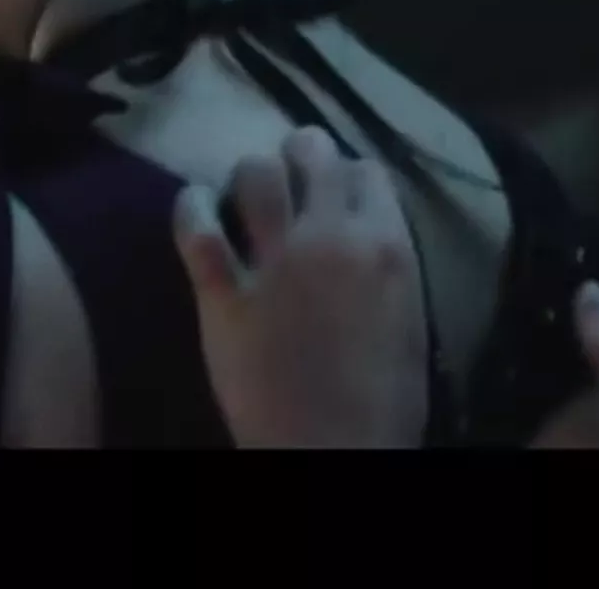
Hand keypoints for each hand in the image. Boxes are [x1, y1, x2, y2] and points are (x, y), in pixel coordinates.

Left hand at [174, 126, 429, 447]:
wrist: (333, 447)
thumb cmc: (385, 398)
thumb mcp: (408, 318)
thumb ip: (387, 266)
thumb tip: (369, 241)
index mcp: (385, 245)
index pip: (367, 172)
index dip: (350, 173)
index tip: (341, 185)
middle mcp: (330, 237)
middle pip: (311, 153)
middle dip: (300, 152)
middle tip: (291, 166)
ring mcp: (273, 262)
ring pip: (254, 176)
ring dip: (249, 174)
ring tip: (243, 187)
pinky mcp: (222, 295)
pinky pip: (195, 229)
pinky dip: (190, 207)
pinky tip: (192, 203)